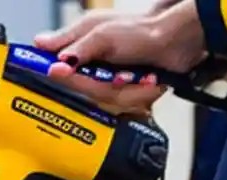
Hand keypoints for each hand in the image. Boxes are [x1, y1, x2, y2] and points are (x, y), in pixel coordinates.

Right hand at [34, 3, 206, 112]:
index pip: (55, 61)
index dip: (55, 71)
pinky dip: (138, 92)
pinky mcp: (126, 87)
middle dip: (105, 84)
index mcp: (81, 40)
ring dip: (127, 89)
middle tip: (122, 76)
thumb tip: (50, 59)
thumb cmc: (142, 31)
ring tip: (140, 77)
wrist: (176, 43)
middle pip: (84, 87)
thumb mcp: (103, 36)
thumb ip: (76, 49)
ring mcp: (109, 75)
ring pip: (106, 97)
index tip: (54, 75)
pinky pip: (124, 101)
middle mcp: (93, 60)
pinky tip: (146, 82)